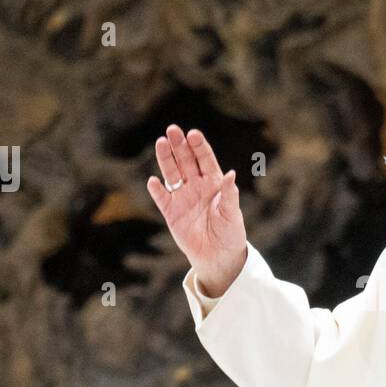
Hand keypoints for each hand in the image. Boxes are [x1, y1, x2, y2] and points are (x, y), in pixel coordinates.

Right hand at [147, 125, 246, 295]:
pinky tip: (154, 180)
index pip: (205, 159)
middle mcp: (196, 186)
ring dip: (166, 159)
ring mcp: (182, 197)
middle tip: (173, 130)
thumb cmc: (230, 233)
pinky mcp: (171, 212)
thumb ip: (229, 194)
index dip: (199, 147)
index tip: (193, 135)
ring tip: (161, 142)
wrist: (218, 256)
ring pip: (172, 174)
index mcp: (213, 183)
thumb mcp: (232, 213)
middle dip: (180, 146)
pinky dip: (157, 190)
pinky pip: (162, 198)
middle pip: (186, 161)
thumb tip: (230, 174)